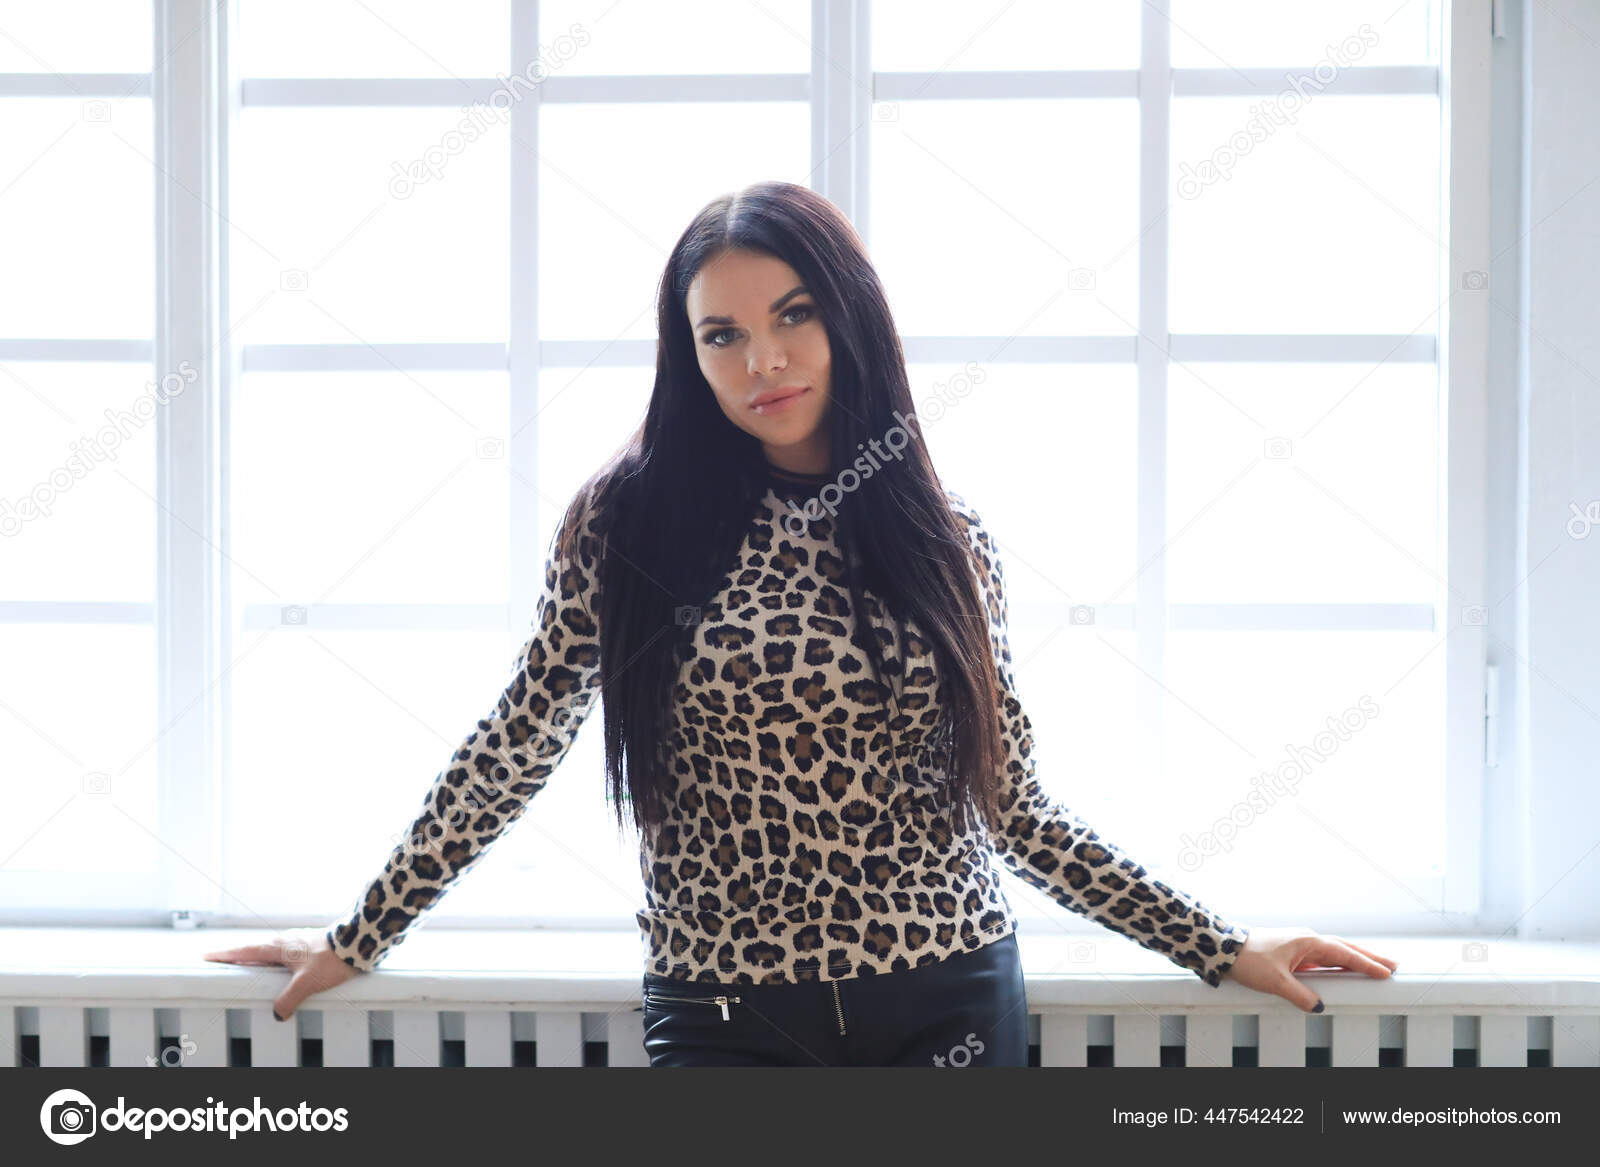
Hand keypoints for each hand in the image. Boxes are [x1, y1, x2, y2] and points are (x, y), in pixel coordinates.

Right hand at [202, 928, 361, 1021]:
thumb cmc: (332, 959)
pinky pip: (285, 954)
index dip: (226, 955)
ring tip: (245, 964)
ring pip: (270, 951)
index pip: (246, 952)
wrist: (357, 943)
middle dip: (236, 955)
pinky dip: (274, 960)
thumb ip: (288, 1000)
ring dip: (256, 956)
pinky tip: (280, 966)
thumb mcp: (307, 983)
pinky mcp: (310, 946)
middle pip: (254, 950)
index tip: (207, 955)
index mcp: (279, 948)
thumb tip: (277, 1014)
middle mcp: (285, 942)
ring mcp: (298, 942)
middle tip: (220, 960)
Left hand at [1223, 926, 1397, 1011]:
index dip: (1366, 964)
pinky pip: (1323, 957)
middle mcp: (1307, 939)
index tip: (1386, 972)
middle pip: (1345, 948)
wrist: (1225, 948)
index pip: (1344, 954)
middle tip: (1392, 965)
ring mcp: (1301, 944)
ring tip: (1375, 966)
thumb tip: (1319, 1006)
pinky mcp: (1294, 952)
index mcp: (1307, 941)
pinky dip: (1339, 962)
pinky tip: (1345, 969)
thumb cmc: (1248, 959)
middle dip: (1368, 957)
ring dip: (1355, 958)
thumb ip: (1300, 995)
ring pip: (1335, 952)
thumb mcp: (1275, 981)